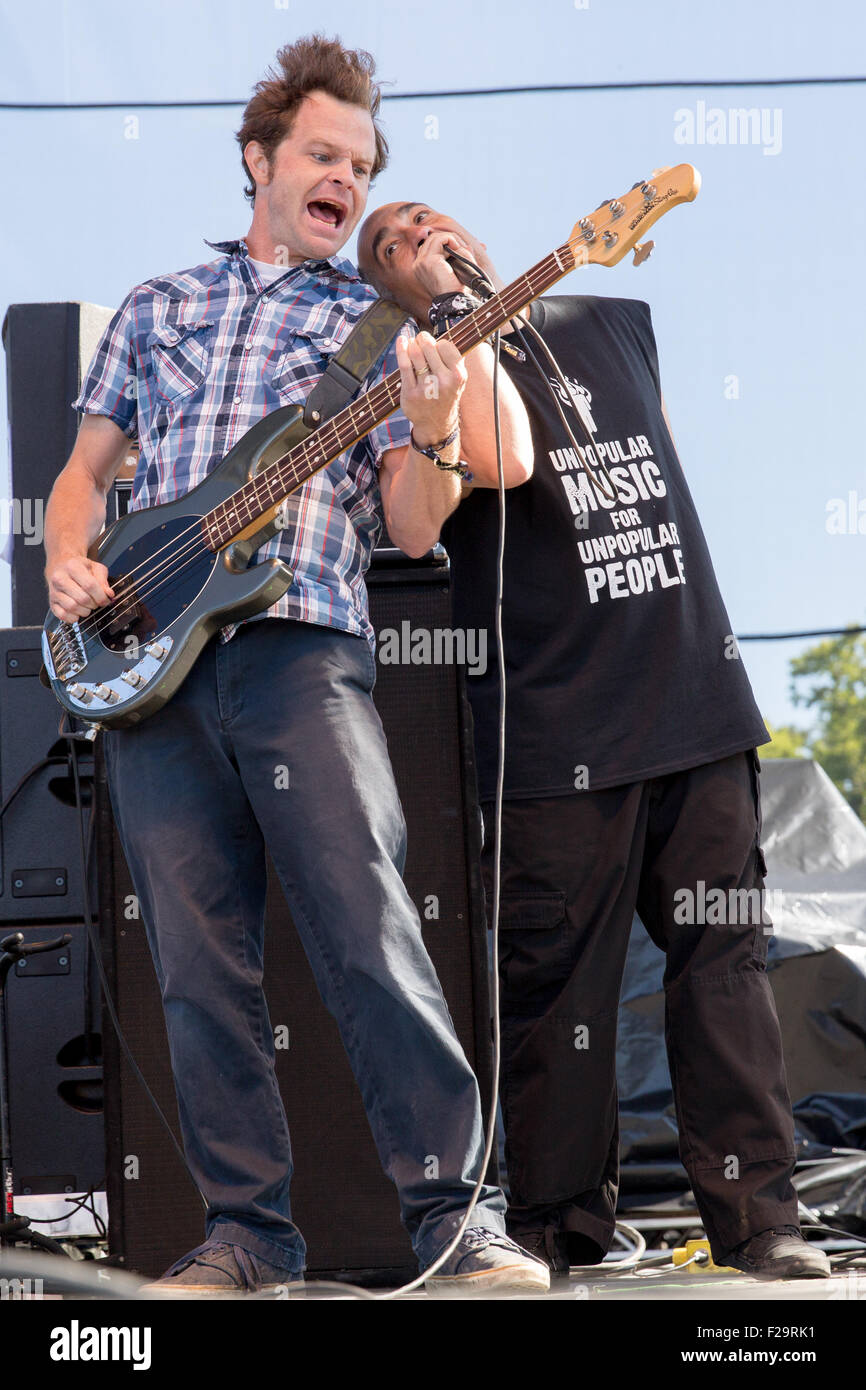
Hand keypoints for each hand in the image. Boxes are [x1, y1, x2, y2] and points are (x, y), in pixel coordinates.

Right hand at [46, 555, 114, 622]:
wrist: (61, 567)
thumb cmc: (79, 568)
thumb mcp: (95, 567)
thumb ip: (103, 580)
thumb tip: (109, 594)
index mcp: (72, 566)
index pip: (90, 585)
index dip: (101, 596)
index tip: (106, 600)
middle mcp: (59, 578)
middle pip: (82, 598)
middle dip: (94, 604)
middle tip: (96, 602)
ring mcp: (53, 591)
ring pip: (73, 608)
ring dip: (85, 611)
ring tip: (87, 606)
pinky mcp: (51, 602)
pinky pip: (63, 615)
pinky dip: (74, 617)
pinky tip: (78, 611)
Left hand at [395, 331, 466, 446]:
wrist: (436, 424)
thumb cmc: (445, 395)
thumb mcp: (457, 379)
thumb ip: (453, 359)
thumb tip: (442, 333)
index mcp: (458, 376)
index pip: (445, 346)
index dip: (438, 343)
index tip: (434, 347)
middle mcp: (444, 382)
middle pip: (429, 347)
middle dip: (422, 338)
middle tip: (420, 339)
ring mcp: (426, 388)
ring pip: (415, 354)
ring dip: (411, 343)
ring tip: (411, 343)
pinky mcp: (411, 393)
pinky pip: (404, 365)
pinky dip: (401, 349)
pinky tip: (401, 340)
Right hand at [412, 229, 475, 298]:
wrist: (454, 301)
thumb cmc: (456, 290)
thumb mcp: (457, 269)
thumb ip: (460, 255)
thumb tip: (467, 245)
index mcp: (422, 268)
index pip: (430, 246)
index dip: (445, 244)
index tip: (458, 248)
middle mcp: (418, 264)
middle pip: (431, 240)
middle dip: (448, 239)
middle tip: (461, 246)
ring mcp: (421, 262)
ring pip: (434, 237)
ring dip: (450, 238)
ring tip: (459, 247)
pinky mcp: (428, 260)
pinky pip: (438, 239)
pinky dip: (449, 239)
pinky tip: (457, 247)